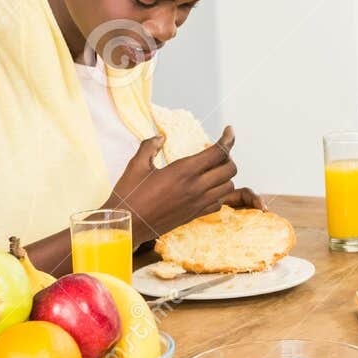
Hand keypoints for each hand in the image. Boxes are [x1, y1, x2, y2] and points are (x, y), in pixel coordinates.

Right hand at [106, 126, 240, 243]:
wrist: (127, 226)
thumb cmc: (129, 196)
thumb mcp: (136, 166)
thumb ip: (149, 147)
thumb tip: (160, 138)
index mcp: (184, 171)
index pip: (218, 152)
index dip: (228, 139)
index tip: (229, 131)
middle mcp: (196, 187)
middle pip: (230, 169)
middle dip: (228, 157)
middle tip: (216, 153)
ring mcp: (198, 203)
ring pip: (228, 187)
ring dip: (225, 176)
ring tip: (213, 170)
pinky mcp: (195, 215)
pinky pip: (219, 203)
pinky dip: (219, 194)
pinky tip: (208, 189)